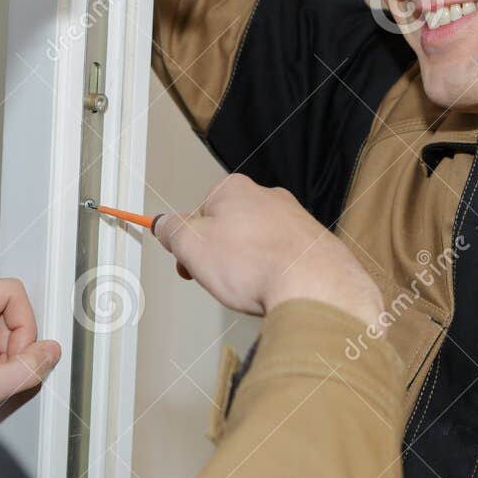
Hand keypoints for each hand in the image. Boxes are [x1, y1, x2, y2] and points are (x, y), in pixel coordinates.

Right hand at [153, 174, 381, 326]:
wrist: (314, 286)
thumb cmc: (255, 263)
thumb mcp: (192, 245)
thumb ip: (172, 231)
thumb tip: (163, 225)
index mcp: (234, 189)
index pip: (198, 212)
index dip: (188, 244)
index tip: (188, 264)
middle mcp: (267, 197)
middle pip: (228, 228)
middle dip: (219, 256)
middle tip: (220, 280)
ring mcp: (293, 219)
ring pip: (256, 245)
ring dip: (248, 266)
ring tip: (251, 287)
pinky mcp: (312, 244)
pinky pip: (281, 259)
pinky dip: (274, 274)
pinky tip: (274, 288)